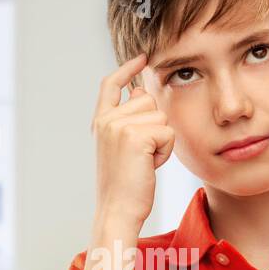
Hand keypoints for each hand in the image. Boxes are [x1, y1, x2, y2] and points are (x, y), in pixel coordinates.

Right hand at [91, 53, 174, 228]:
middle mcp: (106, 120)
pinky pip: (167, 132)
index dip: (127, 69)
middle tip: (141, 156)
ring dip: (161, 140)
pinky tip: (149, 166)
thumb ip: (129, 121)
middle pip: (149, 100)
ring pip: (161, 116)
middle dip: (155, 126)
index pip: (111, 84)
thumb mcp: (121, 148)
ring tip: (144, 162)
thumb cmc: (125, 186)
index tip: (141, 58)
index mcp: (101, 122)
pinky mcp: (135, 136)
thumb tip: (142, 93)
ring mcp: (119, 126)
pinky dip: (165, 151)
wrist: (117, 211)